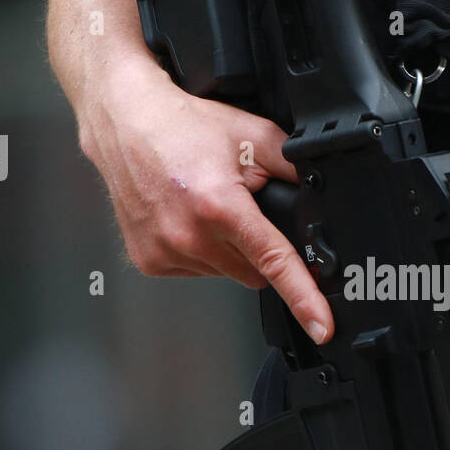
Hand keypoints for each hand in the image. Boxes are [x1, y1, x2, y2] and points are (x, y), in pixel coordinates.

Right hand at [78, 53, 333, 343]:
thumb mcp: (253, 135)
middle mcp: (189, 236)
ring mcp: (165, 252)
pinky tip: (187, 218)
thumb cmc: (184, 127)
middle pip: (254, 272)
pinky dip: (200, 252)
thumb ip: (295, 167)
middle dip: (258, 249)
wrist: (126, 122)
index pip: (274, 263)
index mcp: (220, 208)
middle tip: (242, 209)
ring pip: (224, 273)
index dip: (304, 298)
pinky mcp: (149, 262)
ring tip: (207, 206)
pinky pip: (196, 271)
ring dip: (226, 250)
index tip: (322, 327)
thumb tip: (324, 195)